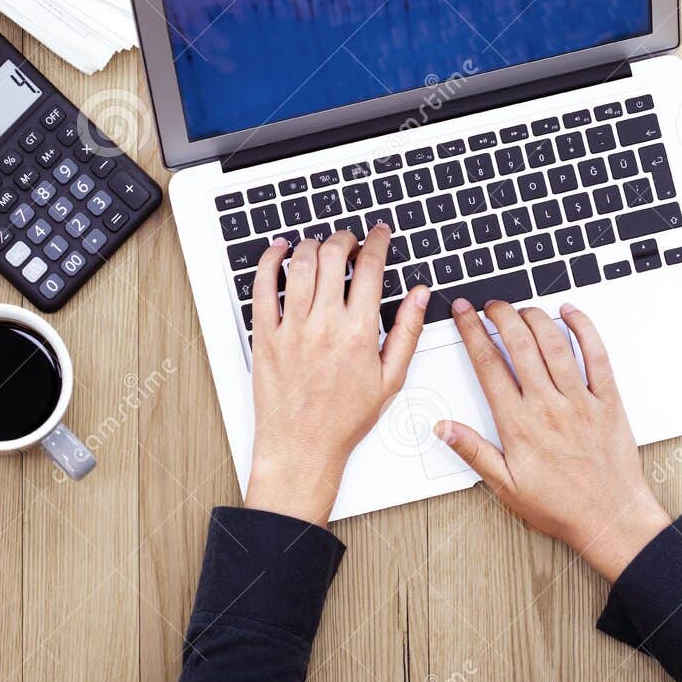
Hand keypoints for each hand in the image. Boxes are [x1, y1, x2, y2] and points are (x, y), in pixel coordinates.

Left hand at [245, 225, 428, 525]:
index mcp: (358, 333)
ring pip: (301, 264)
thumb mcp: (391, 378)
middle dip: (346, 238)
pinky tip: (279, 251)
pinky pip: (262, 286)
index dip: (377, 241)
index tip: (378, 233)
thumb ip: (407, 331)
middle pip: (334, 256)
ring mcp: (291, 328)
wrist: (302, 447)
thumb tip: (419, 295)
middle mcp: (324, 324)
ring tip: (321, 247)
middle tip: (351, 241)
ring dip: (313, 245)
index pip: (370, 268)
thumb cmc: (344, 419)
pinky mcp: (264, 335)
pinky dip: (270, 261)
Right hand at [435, 299, 670, 580]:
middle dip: (501, 315)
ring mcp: (580, 400)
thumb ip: (474, 452)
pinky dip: (583, 328)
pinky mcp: (608, 400)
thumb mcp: (506, 487)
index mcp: (519, 424)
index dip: (472, 332)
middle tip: (490, 304)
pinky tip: (571, 313)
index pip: (488, 365)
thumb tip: (444, 428)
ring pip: (553, 343)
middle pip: (519, 344)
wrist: (610, 518)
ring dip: (534, 317)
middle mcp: (548, 406)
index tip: (464, 314)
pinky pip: (596, 355)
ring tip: (521, 308)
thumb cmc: (561, 507)